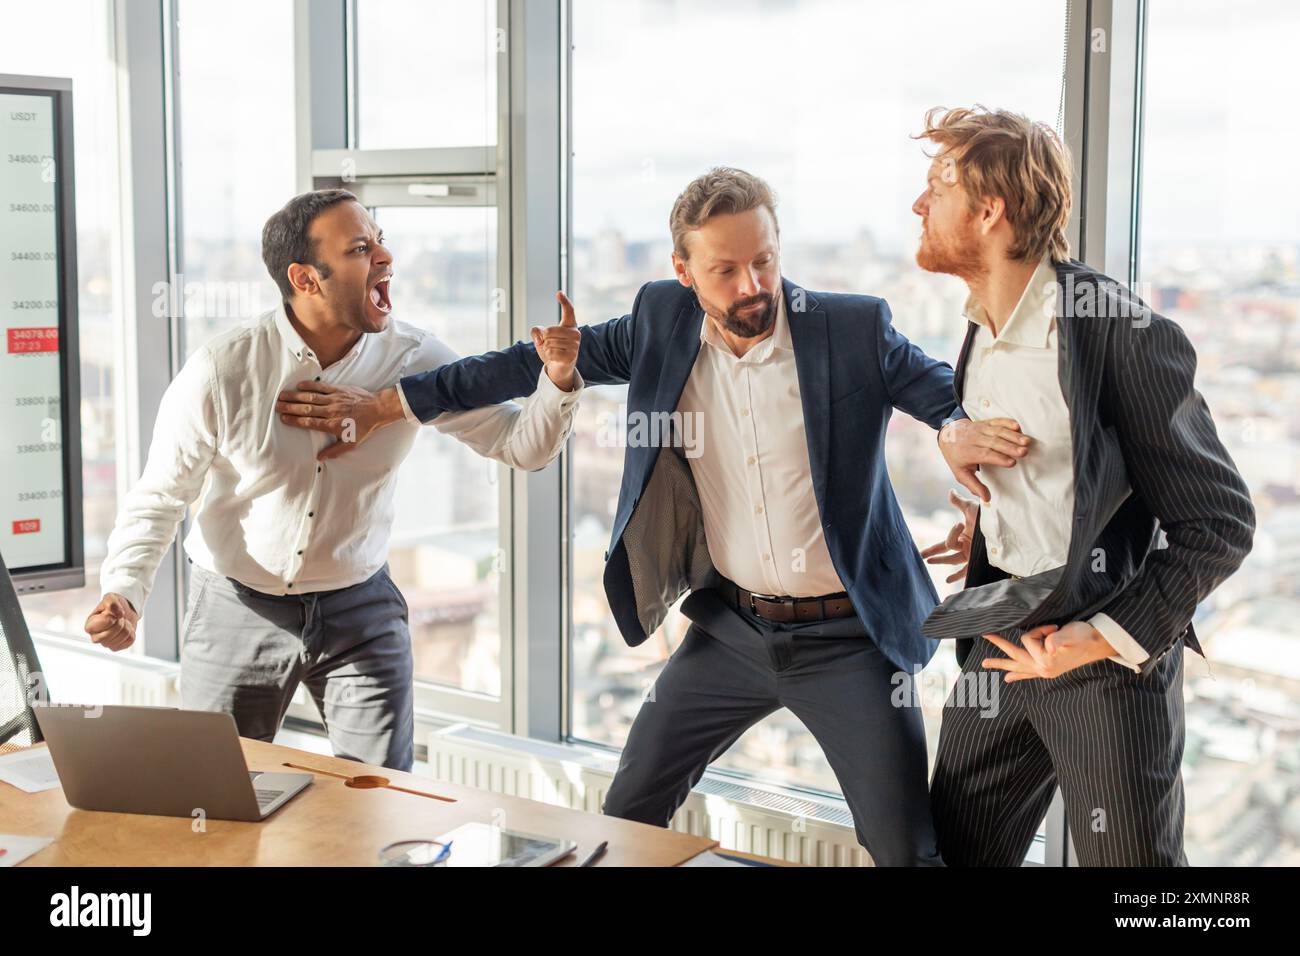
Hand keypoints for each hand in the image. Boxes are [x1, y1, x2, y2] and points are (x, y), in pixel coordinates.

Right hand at [85, 593, 138, 651]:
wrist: (123, 612)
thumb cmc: (113, 606)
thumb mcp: (110, 598)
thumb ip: (111, 603)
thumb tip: (119, 614)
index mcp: (90, 626)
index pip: (106, 621)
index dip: (113, 616)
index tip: (111, 613)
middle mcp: (95, 637)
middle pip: (114, 631)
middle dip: (120, 622)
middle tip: (118, 618)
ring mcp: (106, 644)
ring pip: (124, 636)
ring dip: (127, 626)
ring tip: (122, 623)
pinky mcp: (116, 647)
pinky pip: (130, 640)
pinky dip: (131, 633)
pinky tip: (125, 630)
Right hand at [276, 381, 405, 459]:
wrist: (378, 409)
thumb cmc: (365, 427)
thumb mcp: (352, 443)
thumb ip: (335, 450)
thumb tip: (319, 458)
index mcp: (332, 425)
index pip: (309, 422)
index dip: (295, 421)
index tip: (283, 418)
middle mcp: (331, 412)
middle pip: (306, 409)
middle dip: (290, 407)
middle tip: (277, 406)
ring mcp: (334, 399)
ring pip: (311, 397)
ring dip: (295, 396)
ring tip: (282, 395)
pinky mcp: (339, 389)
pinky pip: (322, 387)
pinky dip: (310, 386)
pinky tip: (299, 385)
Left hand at [531, 290, 581, 390]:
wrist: (559, 368)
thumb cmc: (552, 349)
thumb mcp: (541, 338)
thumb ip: (536, 331)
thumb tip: (540, 335)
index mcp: (570, 325)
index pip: (569, 310)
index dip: (564, 301)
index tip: (559, 293)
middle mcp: (576, 333)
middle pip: (549, 331)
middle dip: (544, 340)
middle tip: (550, 346)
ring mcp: (575, 345)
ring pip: (549, 343)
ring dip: (546, 349)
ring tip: (554, 353)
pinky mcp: (572, 356)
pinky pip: (551, 353)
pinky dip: (548, 356)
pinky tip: (555, 359)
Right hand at [920, 489, 978, 582]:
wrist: (999, 523)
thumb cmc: (986, 515)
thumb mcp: (970, 508)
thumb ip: (958, 502)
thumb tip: (950, 492)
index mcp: (962, 536)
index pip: (944, 544)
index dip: (933, 548)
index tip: (928, 548)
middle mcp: (965, 546)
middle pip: (946, 551)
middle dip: (934, 553)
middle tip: (922, 557)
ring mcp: (971, 554)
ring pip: (953, 559)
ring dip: (942, 560)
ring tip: (930, 561)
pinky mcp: (977, 560)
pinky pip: (966, 570)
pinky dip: (957, 576)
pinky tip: (948, 581)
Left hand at [938, 417, 1031, 501]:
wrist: (947, 435)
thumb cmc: (957, 457)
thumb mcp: (961, 474)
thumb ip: (974, 486)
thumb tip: (987, 499)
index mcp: (968, 453)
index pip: (985, 455)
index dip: (999, 458)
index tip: (1012, 463)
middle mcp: (974, 439)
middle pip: (994, 443)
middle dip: (1010, 447)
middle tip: (1024, 452)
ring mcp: (980, 429)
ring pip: (997, 432)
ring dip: (1013, 436)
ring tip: (1026, 442)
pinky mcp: (985, 423)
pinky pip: (997, 421)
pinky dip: (1007, 422)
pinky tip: (1017, 426)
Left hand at [980, 621, 1113, 681]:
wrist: (1100, 644)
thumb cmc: (1085, 635)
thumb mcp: (1072, 633)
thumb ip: (1059, 639)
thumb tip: (1049, 646)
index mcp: (1047, 660)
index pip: (1028, 639)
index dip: (1038, 630)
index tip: (1053, 628)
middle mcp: (1043, 668)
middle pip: (1015, 655)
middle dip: (999, 645)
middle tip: (983, 634)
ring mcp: (1045, 671)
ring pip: (1018, 667)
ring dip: (1002, 664)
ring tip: (984, 664)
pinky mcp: (1049, 670)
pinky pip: (1028, 674)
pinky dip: (1018, 675)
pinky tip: (1008, 679)